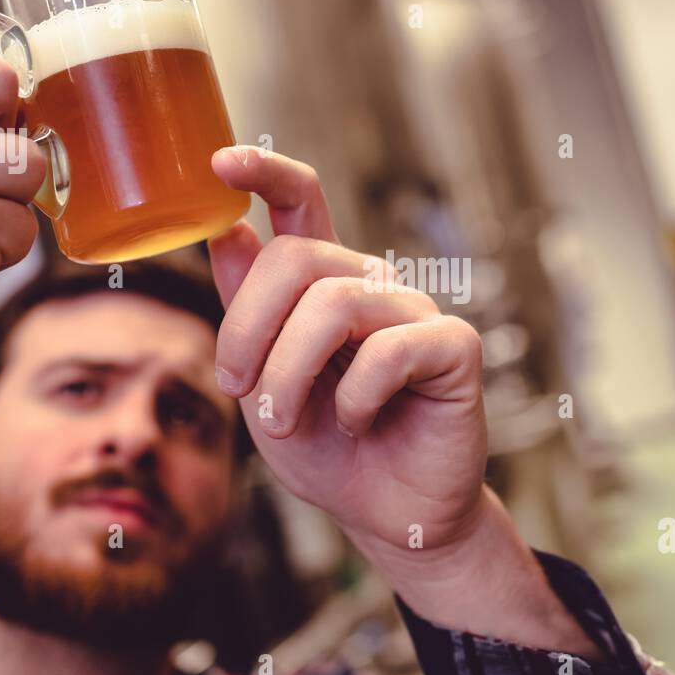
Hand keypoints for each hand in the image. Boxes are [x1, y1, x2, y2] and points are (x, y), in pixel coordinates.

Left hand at [207, 147, 488, 554]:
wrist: (386, 514)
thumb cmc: (327, 449)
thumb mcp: (262, 384)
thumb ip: (247, 312)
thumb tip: (227, 231)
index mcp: (322, 284)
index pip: (300, 201)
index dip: (264, 171)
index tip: (221, 160)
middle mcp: (370, 284)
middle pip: (295, 257)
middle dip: (248, 328)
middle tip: (237, 389)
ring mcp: (415, 312)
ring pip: (334, 303)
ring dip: (290, 373)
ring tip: (283, 423)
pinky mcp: (454, 348)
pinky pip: (391, 348)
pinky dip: (358, 395)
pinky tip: (361, 422)